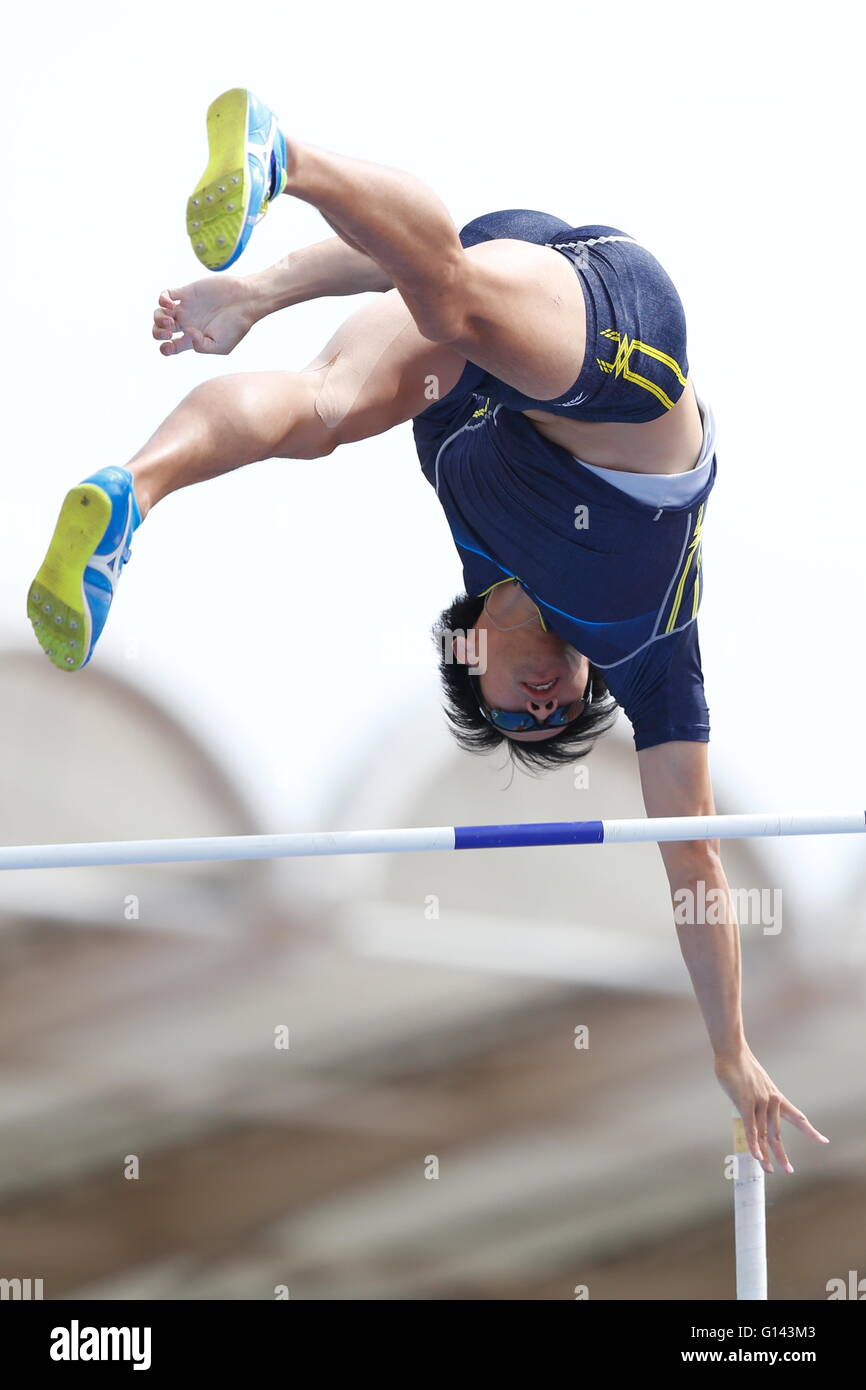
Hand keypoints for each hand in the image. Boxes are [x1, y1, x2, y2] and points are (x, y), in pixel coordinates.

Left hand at [152, 276, 258, 356]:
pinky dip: (162, 300)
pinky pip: (166, 295)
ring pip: (159, 313)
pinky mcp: (187, 292)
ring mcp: (185, 307)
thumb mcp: (222, 346)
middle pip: (159, 331)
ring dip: (158, 318)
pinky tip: (170, 305)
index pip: (170, 346)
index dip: (165, 348)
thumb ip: (202, 347)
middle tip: (170, 332)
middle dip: (158, 333)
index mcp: (192, 339)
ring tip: (171, 320)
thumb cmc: (237, 325)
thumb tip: (186, 333)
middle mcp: (186, 323)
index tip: (174, 344)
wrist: (246, 301)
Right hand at [715, 1046, 828, 1172]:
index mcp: (777, 1097)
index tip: (822, 1141)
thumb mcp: (756, 1084)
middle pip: (777, 1133)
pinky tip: (757, 1156)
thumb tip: (752, 1113)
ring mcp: (760, 1103)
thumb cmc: (741, 1066)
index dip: (810, 1130)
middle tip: (788, 1169)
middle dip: (782, 1154)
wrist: (733, 1052)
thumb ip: (757, 1100)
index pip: (797, 1117)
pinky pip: (751, 1129)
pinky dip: (754, 1144)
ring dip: (765, 1155)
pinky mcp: (746, 1103)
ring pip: (763, 1135)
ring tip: (768, 1169)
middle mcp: (772, 1102)